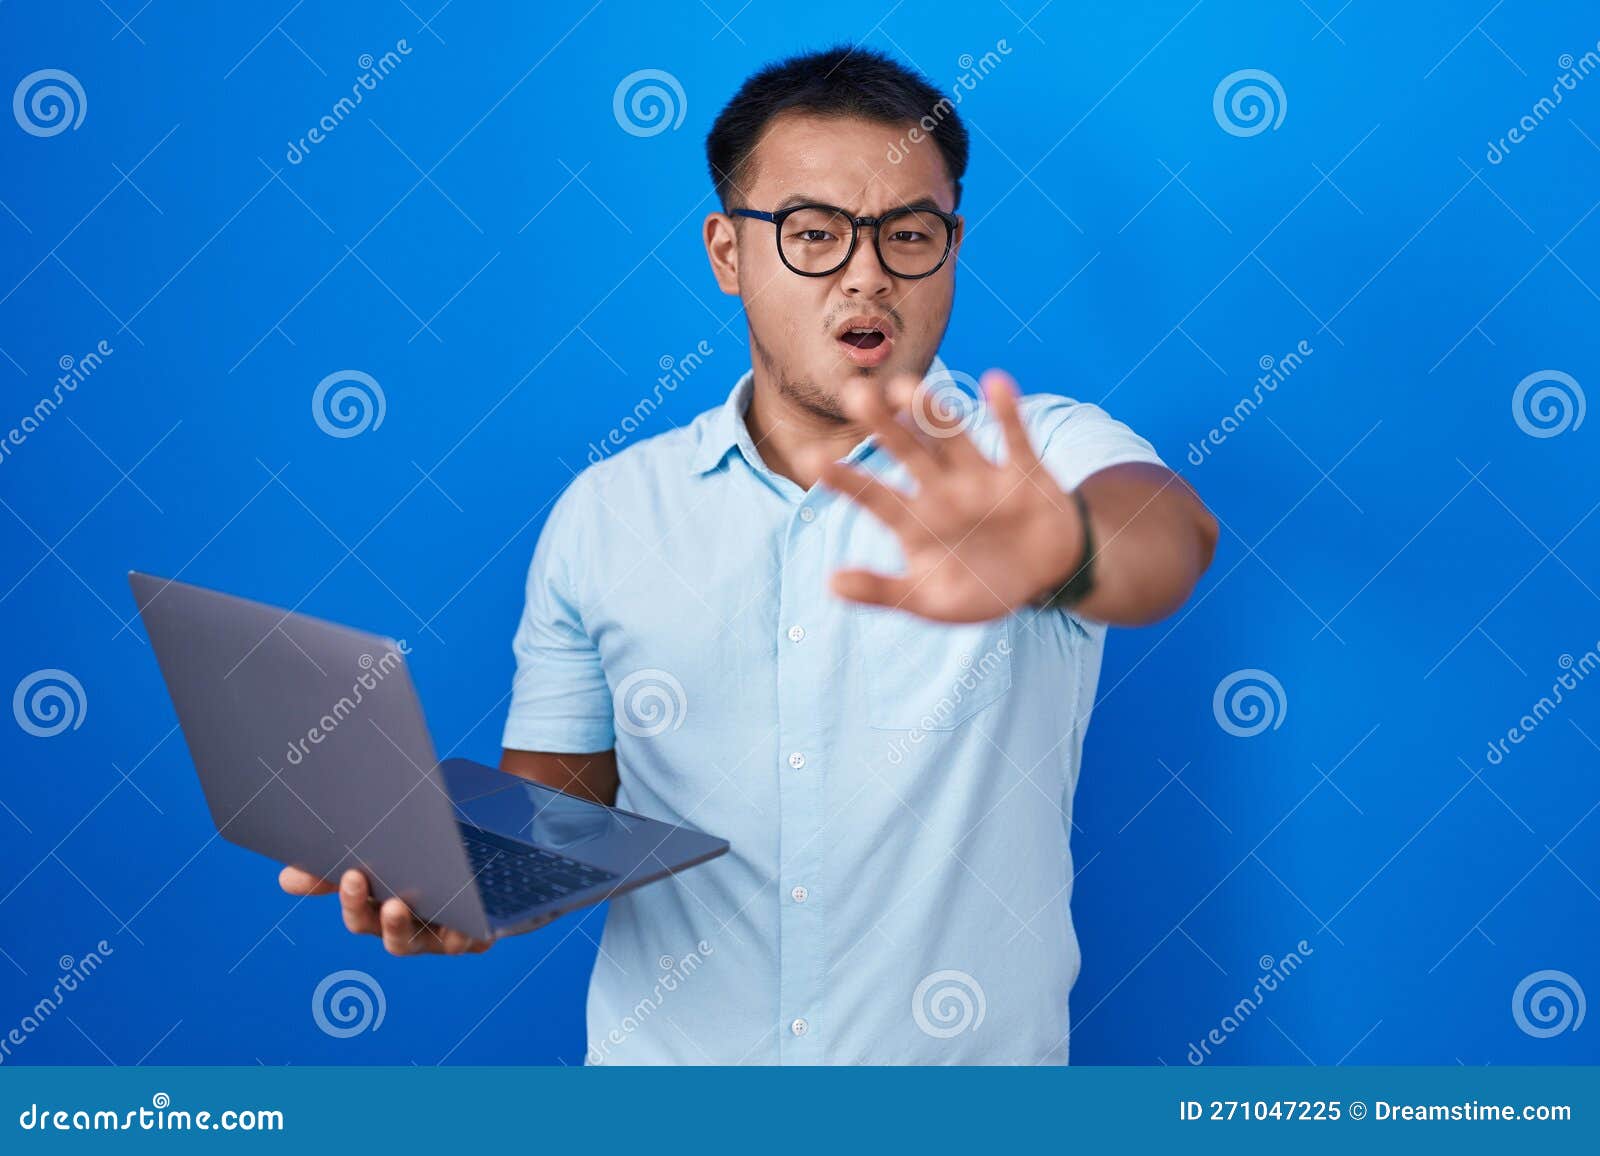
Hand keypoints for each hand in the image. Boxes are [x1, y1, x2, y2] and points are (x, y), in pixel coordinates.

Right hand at [279, 866, 493, 955]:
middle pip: (381, 929)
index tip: (347, 873)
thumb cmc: (431, 858)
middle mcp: (409, 927)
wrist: (491, 855)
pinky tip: (463, 924)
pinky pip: (469, 940)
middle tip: (356, 880)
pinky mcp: (476, 936)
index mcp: (385, 906)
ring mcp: (441, 935)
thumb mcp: (392, 852)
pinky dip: (464, 935)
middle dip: (364, 908)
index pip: (358, 910)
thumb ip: (344, 862)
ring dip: (400, 926)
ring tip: (396, 905)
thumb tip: (285, 879)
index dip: (350, 897)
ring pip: (415, 941)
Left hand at [817, 369, 1083, 622]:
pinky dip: (1008, 414)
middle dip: (884, 425)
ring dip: (934, 411)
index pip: (874, 496)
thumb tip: (830, 584)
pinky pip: (1015, 439)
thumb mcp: (929, 600)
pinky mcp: (1024, 473)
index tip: (811, 459)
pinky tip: (995, 383)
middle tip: (854, 394)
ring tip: (906, 387)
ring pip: (954, 438)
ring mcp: (982, 478)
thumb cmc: (979, 588)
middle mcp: (942, 489)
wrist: (1044, 576)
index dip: (846, 479)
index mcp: (915, 521)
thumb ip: (882, 591)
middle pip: (909, 451)